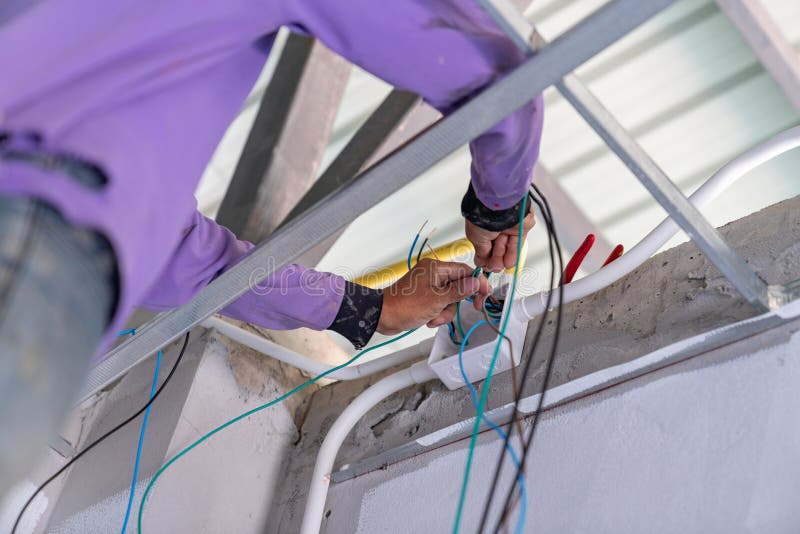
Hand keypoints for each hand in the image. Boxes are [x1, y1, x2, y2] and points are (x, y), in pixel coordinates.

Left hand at [377, 259, 491, 334]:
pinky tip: (429, 319)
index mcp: (436, 268)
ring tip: (433, 318)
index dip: (477, 282)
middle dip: (456, 303)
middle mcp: (433, 274)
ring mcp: (428, 286)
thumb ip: (458, 291)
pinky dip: (437, 314)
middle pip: (459, 287)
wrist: (383, 316)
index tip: (485, 294)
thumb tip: (475, 283)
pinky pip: (440, 305)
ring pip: (450, 299)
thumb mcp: (436, 300)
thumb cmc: (404, 306)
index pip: (465, 271)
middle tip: (469, 308)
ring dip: (445, 312)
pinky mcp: (425, 297)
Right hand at [465, 211, 534, 272]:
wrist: (499, 208)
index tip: (485, 265)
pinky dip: (513, 255)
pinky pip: (518, 245)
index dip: (486, 258)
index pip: (486, 248)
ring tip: (499, 262)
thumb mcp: (476, 239)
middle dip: (494, 259)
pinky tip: (508, 262)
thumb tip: (482, 264)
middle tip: (493, 265)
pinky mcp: (522, 228)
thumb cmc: (484, 217)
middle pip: (497, 250)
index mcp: (482, 228)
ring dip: (502, 258)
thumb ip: (481, 254)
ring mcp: (509, 228)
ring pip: (507, 249)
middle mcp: (496, 228)